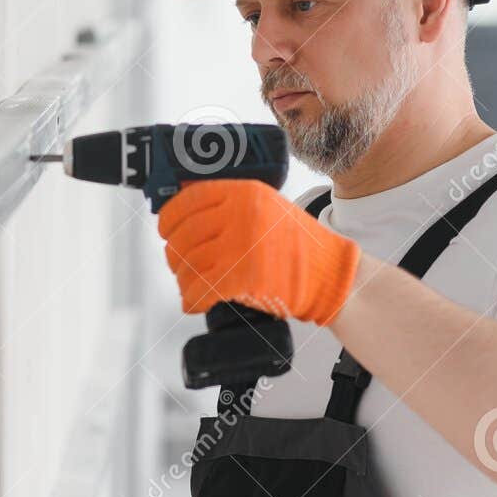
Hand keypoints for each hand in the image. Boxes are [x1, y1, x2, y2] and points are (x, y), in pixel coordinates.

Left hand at [157, 180, 360, 323]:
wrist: (330, 274)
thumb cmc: (298, 246)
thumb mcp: (267, 207)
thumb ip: (231, 206)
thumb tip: (185, 213)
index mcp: (244, 192)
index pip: (188, 201)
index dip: (169, 219)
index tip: (166, 230)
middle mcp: (240, 215)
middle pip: (184, 235)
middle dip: (175, 254)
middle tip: (179, 265)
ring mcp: (241, 246)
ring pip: (188, 264)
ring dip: (183, 280)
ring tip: (190, 286)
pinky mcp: (243, 278)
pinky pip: (201, 289)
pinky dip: (192, 300)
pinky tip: (194, 303)